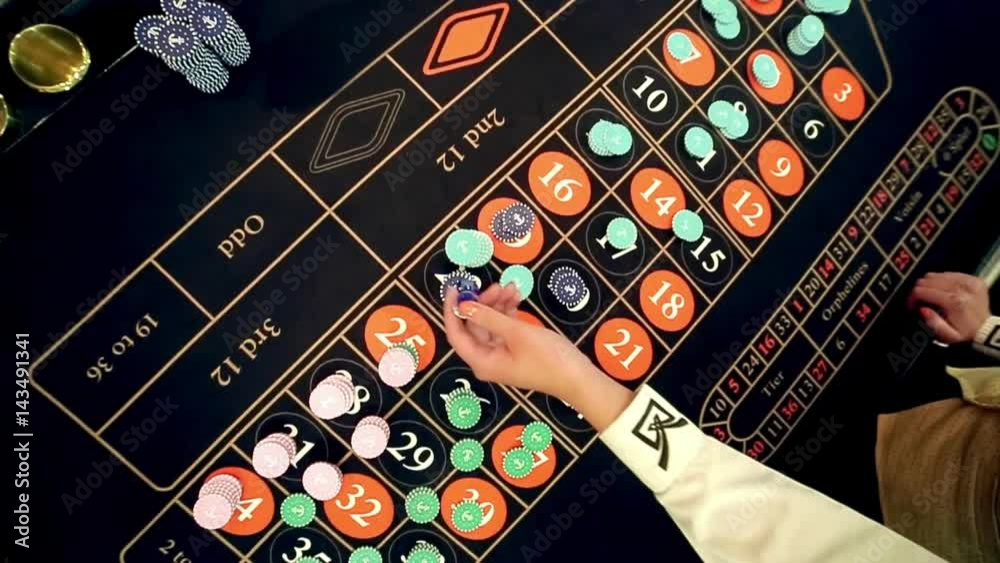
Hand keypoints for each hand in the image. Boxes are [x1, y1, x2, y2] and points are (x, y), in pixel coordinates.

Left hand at [442, 284, 595, 400]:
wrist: (577, 377)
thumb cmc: (547, 358)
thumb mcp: (517, 333)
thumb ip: (488, 317)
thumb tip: (462, 305)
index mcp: (482, 361)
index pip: (456, 334)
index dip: (452, 310)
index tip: (454, 288)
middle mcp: (487, 359)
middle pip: (474, 326)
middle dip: (484, 303)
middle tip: (497, 285)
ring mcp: (501, 355)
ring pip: (490, 324)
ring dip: (498, 304)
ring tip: (511, 287)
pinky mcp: (515, 350)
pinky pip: (504, 328)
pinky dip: (508, 312)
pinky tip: (517, 296)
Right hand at [907, 272, 989, 343]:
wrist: (986, 330)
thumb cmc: (966, 334)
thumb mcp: (947, 336)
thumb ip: (933, 323)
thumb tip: (922, 309)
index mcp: (954, 302)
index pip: (921, 291)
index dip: (911, 298)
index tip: (911, 305)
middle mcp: (962, 288)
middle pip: (927, 280)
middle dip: (919, 291)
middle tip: (920, 301)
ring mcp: (969, 282)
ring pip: (935, 275)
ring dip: (930, 285)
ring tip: (931, 296)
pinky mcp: (973, 279)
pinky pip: (948, 273)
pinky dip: (941, 281)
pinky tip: (943, 291)